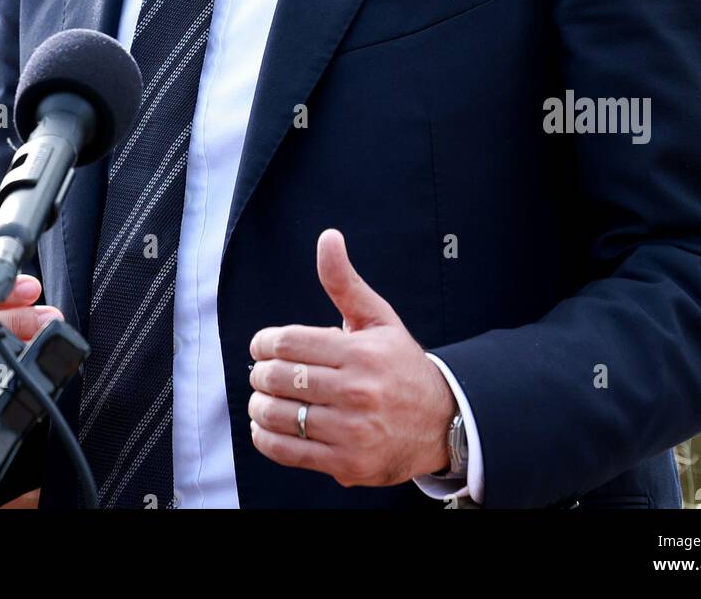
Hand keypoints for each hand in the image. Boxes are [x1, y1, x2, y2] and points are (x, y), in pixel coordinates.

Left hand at [247, 228, 455, 486]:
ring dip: (260, 405)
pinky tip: (266, 427)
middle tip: (261, 373)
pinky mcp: (348, 463)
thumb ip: (345, 282)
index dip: (264, 343)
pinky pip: (290, 452)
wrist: (440, 422)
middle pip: (280, 378)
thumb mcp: (378, 319)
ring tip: (262, 399)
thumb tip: (328, 237)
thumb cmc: (401, 365)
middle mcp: (357, 391)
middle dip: (260, 373)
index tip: (261, 347)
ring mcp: (353, 431)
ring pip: (281, 415)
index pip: (289, 342)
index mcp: (360, 352)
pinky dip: (267, 438)